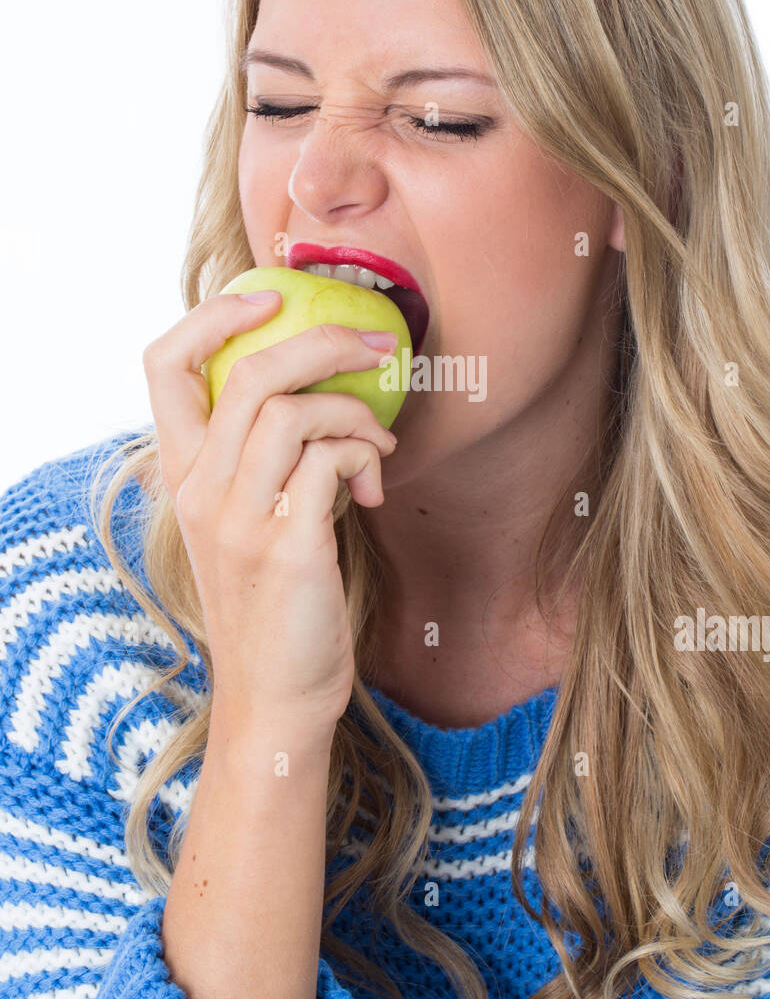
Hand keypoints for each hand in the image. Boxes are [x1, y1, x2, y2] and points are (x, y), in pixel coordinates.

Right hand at [142, 291, 397, 732]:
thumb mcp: (242, 523)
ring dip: (356, 411)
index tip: (270, 299)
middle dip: (323, 341)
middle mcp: (201, 489)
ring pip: (296, 409)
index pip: (163, 365)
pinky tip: (372, 486)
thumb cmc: (271, 604)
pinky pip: (331, 460)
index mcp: (183, 475)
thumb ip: (258, 461)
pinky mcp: (289, 545)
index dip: (214, 315)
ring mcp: (241, 517)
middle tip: (375, 345)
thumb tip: (318, 393)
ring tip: (378, 445)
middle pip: (249, 370)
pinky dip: (364, 455)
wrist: (275, 699)